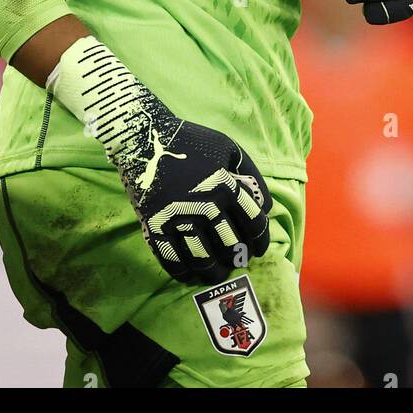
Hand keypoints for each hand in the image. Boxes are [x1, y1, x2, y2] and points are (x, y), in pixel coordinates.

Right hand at [121, 117, 272, 286]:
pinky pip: (172, 260)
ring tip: (218, 273)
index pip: (253, 224)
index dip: (260, 240)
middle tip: (238, 260)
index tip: (258, 249)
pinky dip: (184, 273)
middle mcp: (205, 206)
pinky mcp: (155, 227)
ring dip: (214, 272)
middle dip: (238, 257)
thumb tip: (267, 206)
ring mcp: (178, 219)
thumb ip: (251, 175)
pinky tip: (191, 274)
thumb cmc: (191, 141)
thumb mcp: (229, 148)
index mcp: (225, 186)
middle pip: (230, 246)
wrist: (145, 138)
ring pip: (203, 260)